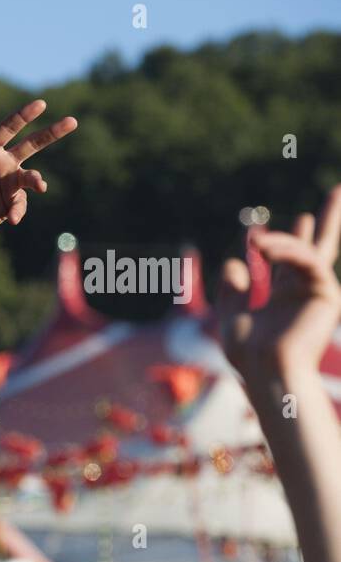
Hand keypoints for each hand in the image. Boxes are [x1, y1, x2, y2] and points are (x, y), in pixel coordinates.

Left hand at [0, 99, 75, 240]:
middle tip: (73, 121)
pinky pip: (20, 203)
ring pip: (31, 175)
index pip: (9, 128)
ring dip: (36, 179)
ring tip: (39, 185)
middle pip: (32, 144)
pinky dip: (18, 210)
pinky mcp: (12, 201)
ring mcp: (10, 182)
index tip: (41, 104)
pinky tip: (13, 219)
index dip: (24, 115)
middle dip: (52, 133)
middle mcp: (4, 162)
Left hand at [217, 186, 340, 378]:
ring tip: (256, 241)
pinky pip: (309, 260)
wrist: (266, 371)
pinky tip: (263, 247)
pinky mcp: (327, 293)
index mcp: (285, 298)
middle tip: (338, 190)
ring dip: (280, 243)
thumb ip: (233, 290)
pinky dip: (287, 250)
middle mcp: (306, 292)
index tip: (263, 230)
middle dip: (328, 219)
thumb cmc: (249, 354)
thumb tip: (232, 262)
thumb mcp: (232, 316)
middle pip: (319, 248)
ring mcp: (319, 292)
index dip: (281, 242)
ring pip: (306, 252)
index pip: (289, 262)